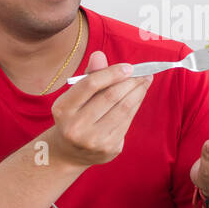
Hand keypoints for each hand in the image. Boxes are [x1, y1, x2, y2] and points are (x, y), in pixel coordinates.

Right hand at [47, 51, 151, 166]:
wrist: (70, 152)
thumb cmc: (75, 116)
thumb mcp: (74, 96)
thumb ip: (89, 76)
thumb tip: (99, 55)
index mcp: (63, 109)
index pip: (90, 85)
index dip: (112, 73)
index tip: (129, 67)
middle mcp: (76, 127)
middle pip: (110, 96)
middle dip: (131, 82)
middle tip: (144, 73)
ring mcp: (93, 140)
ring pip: (123, 109)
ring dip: (138, 92)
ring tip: (146, 81)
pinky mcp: (109, 149)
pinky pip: (127, 121)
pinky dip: (135, 106)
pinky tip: (139, 96)